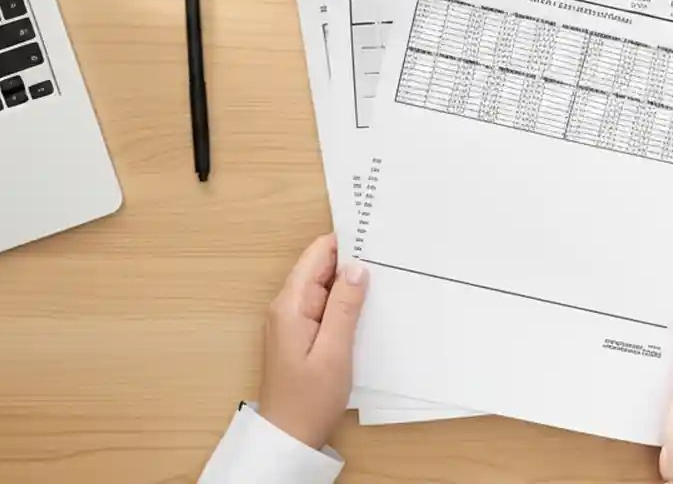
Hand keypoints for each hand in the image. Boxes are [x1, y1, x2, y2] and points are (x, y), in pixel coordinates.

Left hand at [259, 234, 368, 448]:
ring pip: (323, 288)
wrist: (288, 437)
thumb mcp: (334, 351)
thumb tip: (357, 267)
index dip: (343, 243)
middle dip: (349, 262)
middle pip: (319, 269)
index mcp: (290, 305)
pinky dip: (343, 303)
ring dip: (348, 284)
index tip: (372, 236)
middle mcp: (286, 307)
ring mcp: (291, 321)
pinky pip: (323, 307)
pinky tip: (364, 309)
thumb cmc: (309, 400)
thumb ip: (344, 306)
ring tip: (382, 280)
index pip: (316, 256)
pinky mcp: (300, 335)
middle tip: (386, 258)